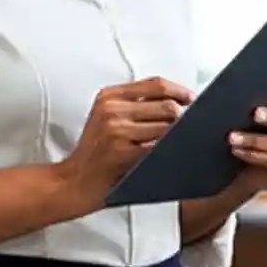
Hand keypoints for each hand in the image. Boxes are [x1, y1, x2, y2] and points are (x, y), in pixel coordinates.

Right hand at [56, 76, 192, 205]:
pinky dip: (170, 150)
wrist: (73, 182)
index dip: (179, 90)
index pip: (154, 84)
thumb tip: (175, 101)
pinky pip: (158, 147)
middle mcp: (111, 108)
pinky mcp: (121, 152)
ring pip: (166, 125)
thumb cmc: (94, 154)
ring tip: (183, 141)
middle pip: (165, 103)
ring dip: (179, 135)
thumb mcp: (106, 119)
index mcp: (109, 96)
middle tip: (192, 124)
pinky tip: (173, 154)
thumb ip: (134, 106)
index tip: (191, 99)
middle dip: (183, 115)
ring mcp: (116, 130)